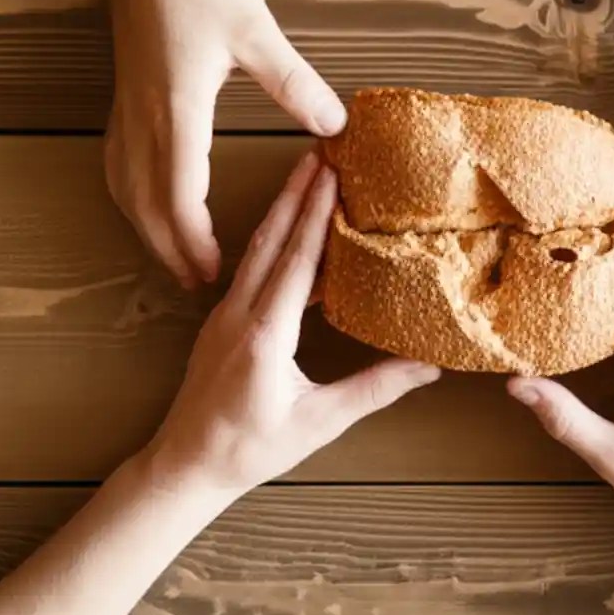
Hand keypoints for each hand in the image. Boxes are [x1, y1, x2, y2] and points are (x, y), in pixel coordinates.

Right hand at [103, 0, 345, 288]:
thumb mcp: (255, 29)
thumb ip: (293, 82)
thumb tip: (332, 125)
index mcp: (175, 111)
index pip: (179, 197)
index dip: (194, 241)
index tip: (214, 272)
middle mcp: (142, 117)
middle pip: (146, 205)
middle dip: (170, 250)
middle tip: (197, 284)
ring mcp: (126, 107)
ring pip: (126, 187)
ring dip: (148, 229)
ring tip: (172, 257)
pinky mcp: (124, 94)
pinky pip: (118, 161)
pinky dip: (132, 195)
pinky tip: (146, 201)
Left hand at [143, 154, 439, 495]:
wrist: (186, 464)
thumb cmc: (250, 448)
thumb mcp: (319, 422)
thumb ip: (373, 390)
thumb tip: (427, 366)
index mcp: (265, 334)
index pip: (296, 260)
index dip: (316, 213)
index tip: (331, 171)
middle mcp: (239, 313)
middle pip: (272, 238)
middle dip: (297, 191)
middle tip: (320, 150)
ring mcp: (224, 314)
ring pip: (256, 248)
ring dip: (282, 208)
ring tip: (305, 174)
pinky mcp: (222, 321)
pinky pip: (250, 268)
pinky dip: (273, 239)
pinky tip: (291, 231)